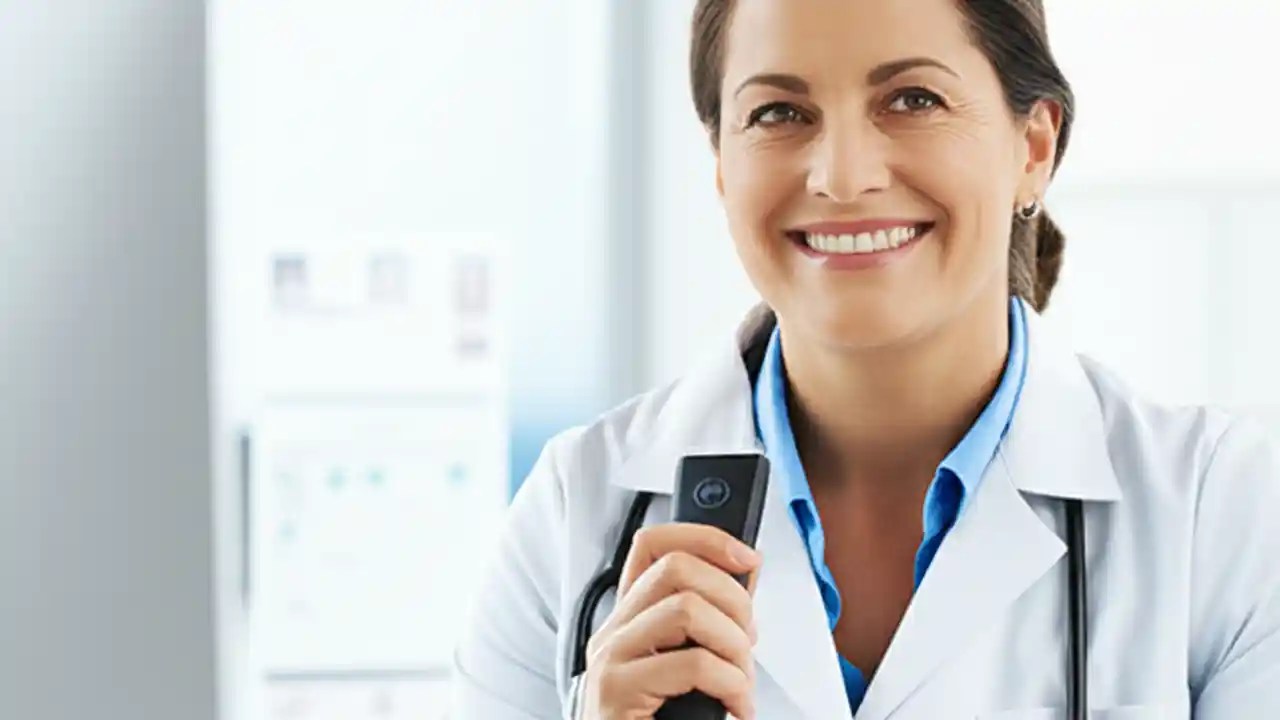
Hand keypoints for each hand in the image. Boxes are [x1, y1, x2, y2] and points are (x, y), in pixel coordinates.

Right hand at [580, 523, 761, 719]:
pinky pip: (692, 664)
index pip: (652, 544)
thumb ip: (708, 623)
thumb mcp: (684, 665)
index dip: (704, 537)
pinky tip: (736, 706)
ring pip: (686, 608)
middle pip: (675, 568)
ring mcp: (610, 661)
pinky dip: (732, 684)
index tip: (746, 558)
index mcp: (629, 619)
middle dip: (734, 597)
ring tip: (742, 679)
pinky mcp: (617, 694)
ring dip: (735, 643)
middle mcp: (613, 632)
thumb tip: (746, 577)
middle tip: (749, 639)